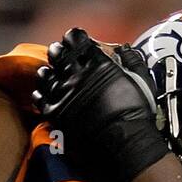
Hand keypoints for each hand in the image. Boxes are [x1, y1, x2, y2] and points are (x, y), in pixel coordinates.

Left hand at [33, 28, 167, 181]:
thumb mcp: (142, 81)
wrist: (124, 144)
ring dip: (48, 71)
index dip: (74, 38)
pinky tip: (46, 93)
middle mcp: (77, 75)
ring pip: (45, 73)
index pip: (76, 39)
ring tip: (52, 74)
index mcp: (97, 63)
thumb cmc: (135, 113)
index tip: (76, 41)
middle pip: (57, 53)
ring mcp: (64, 94)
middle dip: (59, 51)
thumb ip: (133, 61)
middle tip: (61, 55)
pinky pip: (39, 97)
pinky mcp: (55, 113)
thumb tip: (125, 49)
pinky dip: (41, 92)